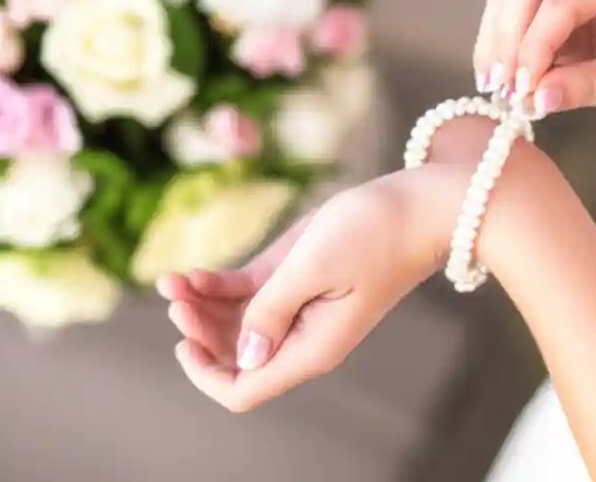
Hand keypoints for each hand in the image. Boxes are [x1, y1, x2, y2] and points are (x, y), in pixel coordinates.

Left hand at [159, 166, 463, 411]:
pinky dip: (217, 288)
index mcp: (311, 347)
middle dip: (198, 331)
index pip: (244, 388)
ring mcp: (299, 307)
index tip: (182, 338)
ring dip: (201, 307)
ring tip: (173, 280)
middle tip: (176, 295)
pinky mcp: (297, 278)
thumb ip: (272, 309)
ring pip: (235, 325)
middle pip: (234, 358)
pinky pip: (248, 296)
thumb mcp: (314, 265)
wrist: (421, 206)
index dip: (205, 374)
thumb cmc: (376, 232)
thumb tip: (242, 356)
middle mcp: (301, 335)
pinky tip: (190, 274)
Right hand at [474, 0, 595, 116]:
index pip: (558, 3)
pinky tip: (500, 82)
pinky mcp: (553, 11)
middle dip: (508, 38)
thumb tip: (533, 99)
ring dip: (497, 43)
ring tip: (498, 90)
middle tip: (504, 88)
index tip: (523, 91)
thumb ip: (584, 87)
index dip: (534, 47)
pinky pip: (511, 19)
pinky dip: (501, 49)